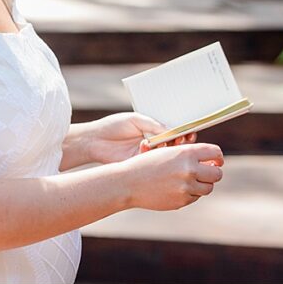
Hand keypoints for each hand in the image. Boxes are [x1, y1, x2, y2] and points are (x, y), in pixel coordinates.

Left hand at [68, 112, 194, 167]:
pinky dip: (153, 155)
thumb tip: (172, 130)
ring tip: (164, 142)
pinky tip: (145, 146)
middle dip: (181, 143)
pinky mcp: (140, 163)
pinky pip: (153, 161)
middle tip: (183, 140)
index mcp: (153, 130)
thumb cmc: (113, 126)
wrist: (93, 140)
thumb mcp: (135, 120)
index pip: (174, 132)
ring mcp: (147, 154)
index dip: (183, 132)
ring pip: (166, 155)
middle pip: (174, 145)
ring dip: (168, 149)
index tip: (189, 132)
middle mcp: (153, 143)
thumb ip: (154, 125)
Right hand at [116, 142, 224, 210]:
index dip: (217, 158)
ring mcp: (186, 186)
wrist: (127, 183)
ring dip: (203, 185)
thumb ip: (190, 155)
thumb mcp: (168, 152)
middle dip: (213, 173)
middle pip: (217, 174)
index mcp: (187, 153)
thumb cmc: (147, 164)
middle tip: (206, 173)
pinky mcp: (182, 200)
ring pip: (208, 188)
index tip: (215, 161)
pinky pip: (195, 197)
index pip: (216, 153)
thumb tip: (215, 163)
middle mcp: (189, 169)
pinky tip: (177, 189)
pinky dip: (190, 194)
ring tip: (190, 182)